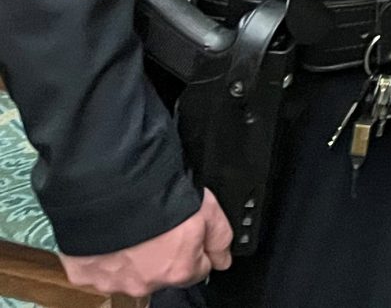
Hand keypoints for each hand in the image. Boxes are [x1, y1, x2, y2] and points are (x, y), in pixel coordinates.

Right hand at [60, 188, 232, 293]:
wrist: (109, 188)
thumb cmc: (158, 196)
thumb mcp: (207, 209)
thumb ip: (220, 237)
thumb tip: (224, 260)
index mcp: (178, 271)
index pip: (198, 268)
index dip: (197, 246)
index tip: (188, 230)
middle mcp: (145, 284)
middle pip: (162, 271)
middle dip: (162, 251)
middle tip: (157, 223)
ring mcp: (111, 282)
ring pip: (129, 271)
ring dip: (131, 254)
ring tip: (131, 225)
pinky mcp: (83, 274)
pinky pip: (97, 267)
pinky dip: (102, 253)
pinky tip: (107, 232)